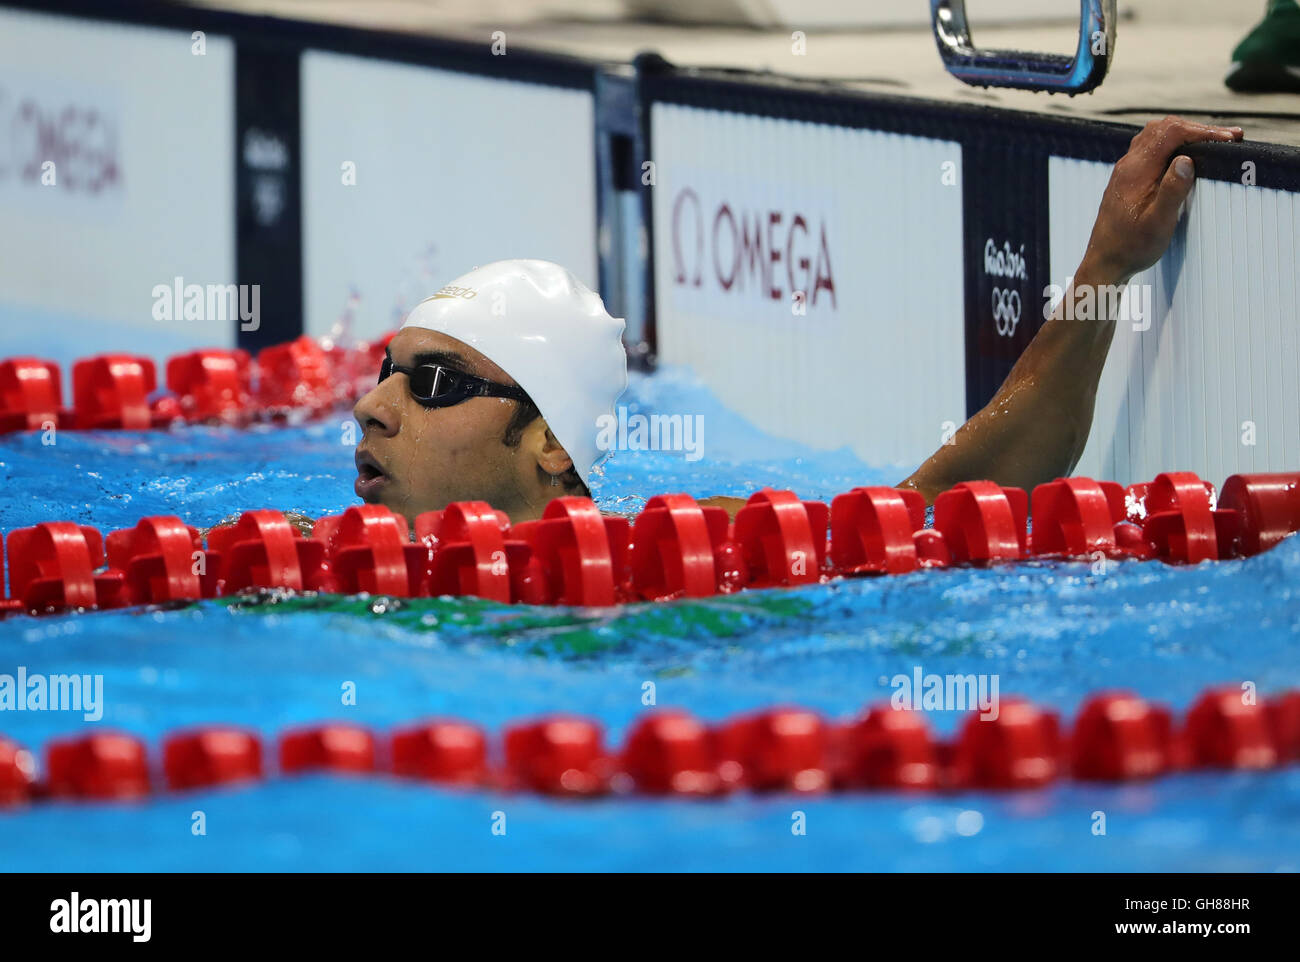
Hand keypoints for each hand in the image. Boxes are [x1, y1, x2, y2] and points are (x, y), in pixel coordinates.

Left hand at [1081, 116, 1242, 284]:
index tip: (1228, 138)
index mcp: (1135, 170)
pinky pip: (1151, 149)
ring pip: (1156, 136)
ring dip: (1184, 134)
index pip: (1170, 133)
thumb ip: (1172, 190)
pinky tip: (1187, 156)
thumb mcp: (1157, 223)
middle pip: (1163, 129)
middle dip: (1197, 129)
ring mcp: (1126, 171)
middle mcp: (1128, 165)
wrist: (1105, 262)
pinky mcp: (1128, 179)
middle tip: (1227, 138)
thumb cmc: (1131, 247)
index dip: (1202, 131)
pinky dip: (1173, 145)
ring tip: (1212, 142)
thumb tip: (1187, 159)